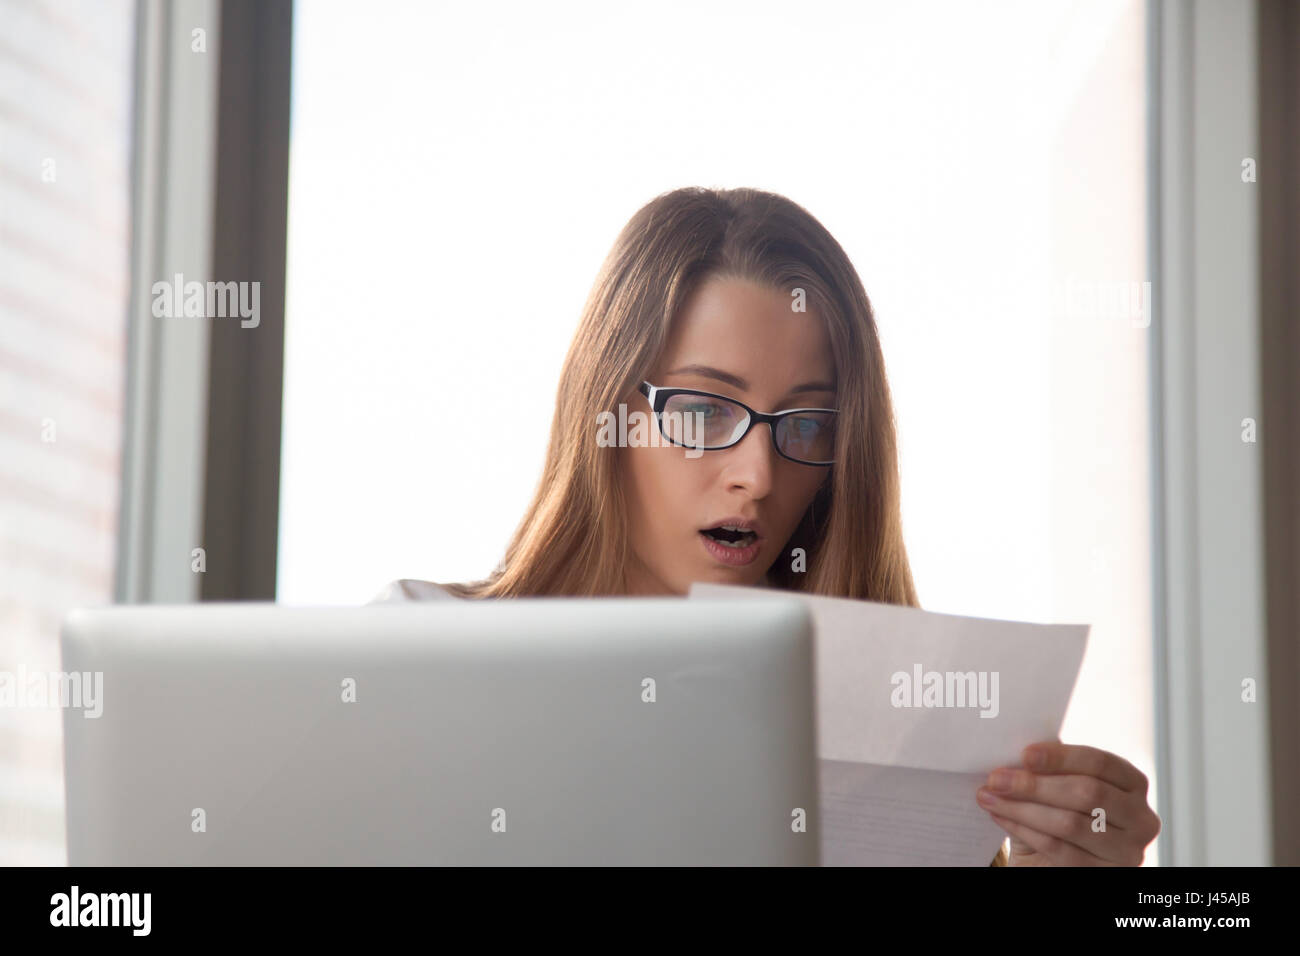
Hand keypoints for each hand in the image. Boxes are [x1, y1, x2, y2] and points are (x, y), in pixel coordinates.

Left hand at [976, 741, 1160, 865]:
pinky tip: (1001, 817)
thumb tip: (1019, 749)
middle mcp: (1141, 818)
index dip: (1062, 757)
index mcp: (1133, 784)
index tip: (1025, 754)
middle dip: (1035, 784)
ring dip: (1022, 808)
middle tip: (996, 779)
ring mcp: (1128, 851)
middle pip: (1087, 793)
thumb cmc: (1059, 815)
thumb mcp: (1059, 789)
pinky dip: (1024, 830)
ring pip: (1071, 823)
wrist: (1057, 863)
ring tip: (989, 797)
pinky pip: (1060, 849)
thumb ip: (1050, 769)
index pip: (1101, 763)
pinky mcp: (1108, 874)